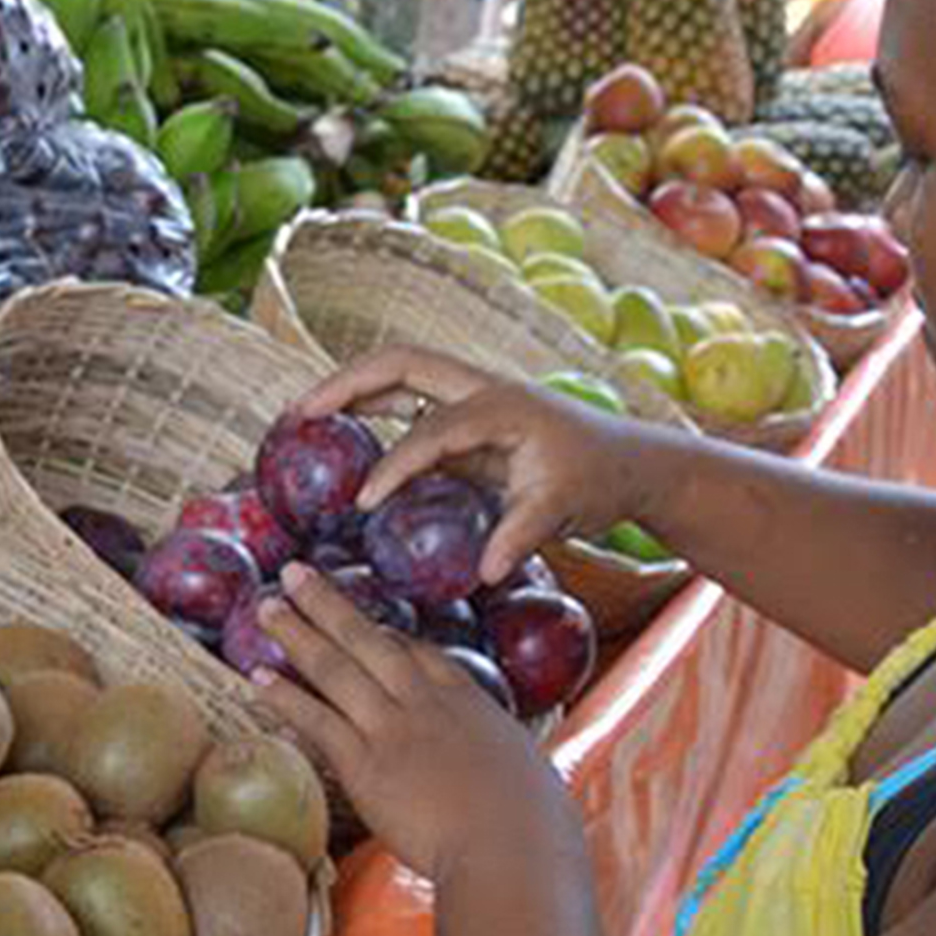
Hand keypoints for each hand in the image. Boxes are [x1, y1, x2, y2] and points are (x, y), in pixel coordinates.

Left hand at [252, 562, 563, 881]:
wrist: (511, 844)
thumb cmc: (534, 823)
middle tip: (295, 574)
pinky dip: (286, 697)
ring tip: (266, 607)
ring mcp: (392, 730)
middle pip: (369, 641)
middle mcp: (425, 704)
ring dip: (297, 634)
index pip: (420, 655)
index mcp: (469, 702)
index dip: (387, 637)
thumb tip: (514, 781)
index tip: (366, 623)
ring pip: (336, 669)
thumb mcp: (527, 773)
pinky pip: (317, 721)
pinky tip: (257, 677)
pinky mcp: (365, 765)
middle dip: (329, 605)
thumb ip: (504, 766)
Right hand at [297, 346, 660, 586]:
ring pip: (403, 375)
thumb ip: (522, 535)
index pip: (432, 430)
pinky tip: (348, 439)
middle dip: (348, 383)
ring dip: (355, 389)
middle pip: (401, 363)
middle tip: (300, 412)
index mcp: (502, 406)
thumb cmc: (601, 480)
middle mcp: (483, 390)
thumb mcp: (565, 510)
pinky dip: (377, 412)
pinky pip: (413, 406)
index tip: (363, 499)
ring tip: (306, 416)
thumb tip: (484, 572)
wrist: (635, 464)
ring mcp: (475, 399)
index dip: (395, 464)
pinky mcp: (472, 420)